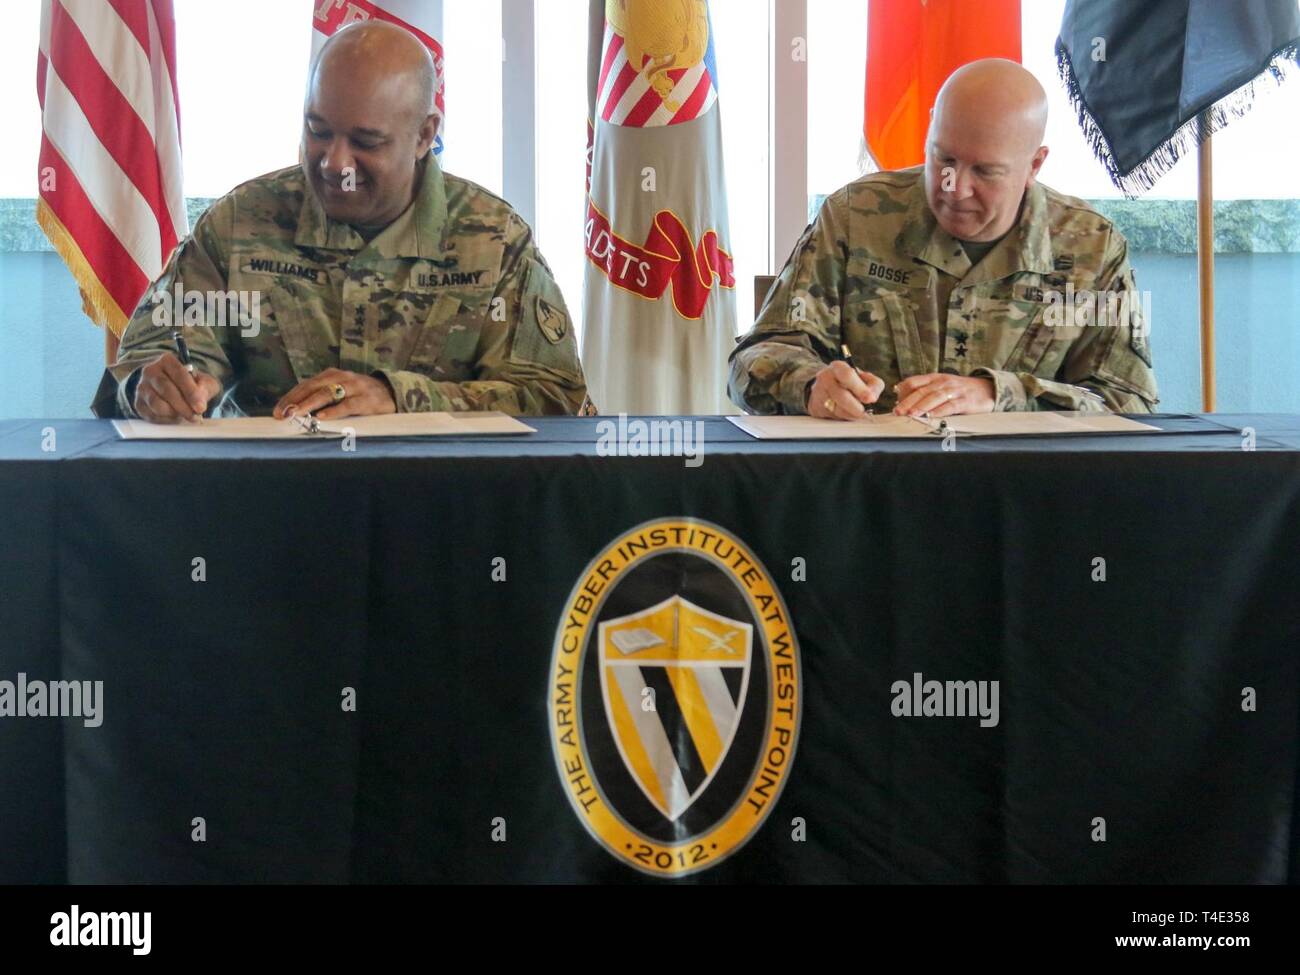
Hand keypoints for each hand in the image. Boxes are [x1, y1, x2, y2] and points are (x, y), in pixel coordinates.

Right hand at [134, 352, 221, 422]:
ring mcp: (142, 387)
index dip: (191, 392)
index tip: (200, 407)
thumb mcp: (202, 381)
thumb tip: (200, 400)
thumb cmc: (189, 384)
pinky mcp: (139, 403)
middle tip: (195, 416)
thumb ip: (205, 387)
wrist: (172, 388)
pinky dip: (166, 420)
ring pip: (156, 404)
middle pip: (166, 389)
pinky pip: (151, 415)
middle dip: (183, 406)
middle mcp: (151, 371)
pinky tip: (176, 417)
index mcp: (167, 361)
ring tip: (186, 416)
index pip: (179, 374)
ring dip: (174, 414)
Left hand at [273, 368, 395, 419]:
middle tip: (283, 413)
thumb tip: (295, 412)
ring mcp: (355, 387)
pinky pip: (348, 405)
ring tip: (296, 414)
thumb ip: (321, 398)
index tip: (277, 411)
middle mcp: (341, 377)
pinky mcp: (367, 400)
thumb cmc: (360, 395)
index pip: (305, 385)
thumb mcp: (340, 391)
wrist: (392, 393)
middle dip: (295, 401)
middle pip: (313, 387)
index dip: (290, 398)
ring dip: (310, 404)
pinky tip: (322, 417)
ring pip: (328, 394)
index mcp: (331, 375)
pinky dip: (334, 411)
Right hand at [806, 360, 885, 419]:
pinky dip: (844, 418)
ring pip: (838, 409)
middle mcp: (826, 379)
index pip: (847, 376)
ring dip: (851, 414)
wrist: (823, 389)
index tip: (870, 399)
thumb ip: (874, 384)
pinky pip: (833, 417)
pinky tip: (849, 414)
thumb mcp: (863, 378)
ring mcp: (819, 394)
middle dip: (855, 406)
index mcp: (838, 367)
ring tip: (858, 412)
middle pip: (841, 395)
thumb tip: (872, 397)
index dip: (860, 389)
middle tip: (864, 412)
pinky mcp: (816, 408)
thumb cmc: (847, 383)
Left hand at [893, 373, 994, 417]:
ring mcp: (954, 391)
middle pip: (922, 391)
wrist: (987, 389)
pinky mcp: (966, 401)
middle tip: (897, 412)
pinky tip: (932, 416)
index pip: (914, 382)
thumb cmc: (959, 391)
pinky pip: (951, 405)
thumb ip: (923, 391)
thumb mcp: (940, 386)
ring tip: (911, 414)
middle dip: (908, 402)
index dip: (903, 392)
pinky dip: (940, 411)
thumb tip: (900, 400)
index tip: (894, 404)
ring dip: (921, 406)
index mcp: (934, 378)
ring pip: (935, 397)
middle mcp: (943, 382)